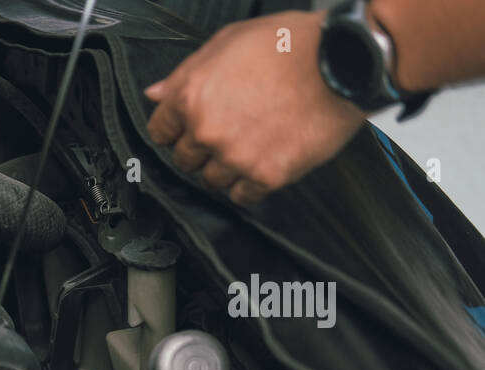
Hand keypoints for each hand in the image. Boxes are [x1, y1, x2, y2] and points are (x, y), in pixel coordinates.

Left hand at [145, 11, 369, 204]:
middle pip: (184, 160)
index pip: (160, 131)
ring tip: (249, 145)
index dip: (174, 130)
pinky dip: (248, 185)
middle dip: (200, 149)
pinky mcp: (266, 175)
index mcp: (192, 95)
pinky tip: (261, 163)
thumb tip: (156, 94)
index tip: (185, 130)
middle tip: (227, 133)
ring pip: (211, 180)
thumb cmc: (292, 44)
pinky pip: (242, 196)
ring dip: (225, 168)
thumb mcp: (229, 41)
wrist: (345, 60)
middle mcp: (208, 130)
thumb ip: (186, 72)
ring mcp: (236, 156)